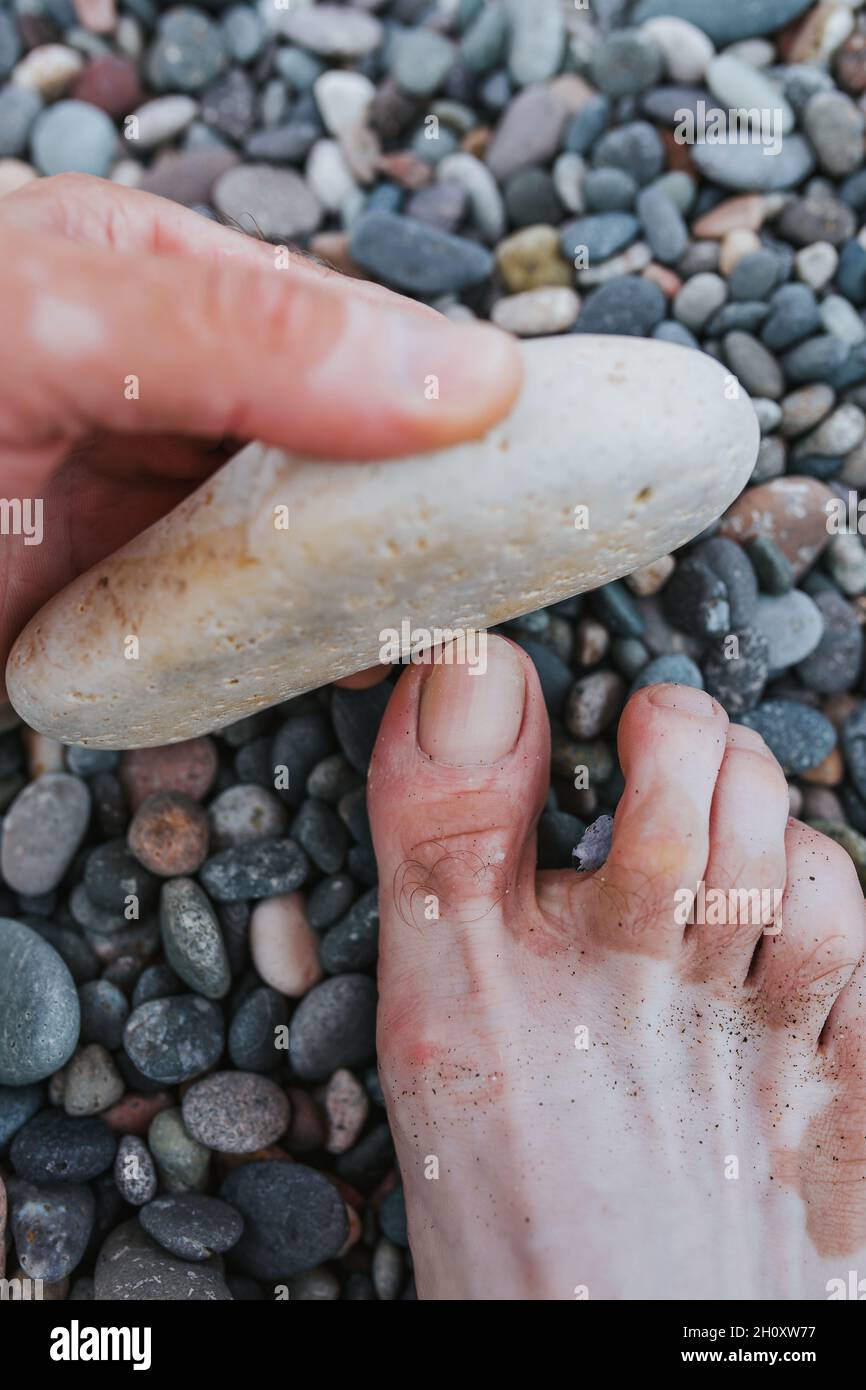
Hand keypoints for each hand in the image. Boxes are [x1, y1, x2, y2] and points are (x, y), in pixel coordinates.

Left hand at [0, 174, 521, 703]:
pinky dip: (306, 644)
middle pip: (338, 429)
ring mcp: (152, 500)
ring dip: (374, 576)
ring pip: (306, 534)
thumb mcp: (58, 331)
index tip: (531, 446)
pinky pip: (249, 624)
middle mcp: (169, 383)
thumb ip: (244, 336)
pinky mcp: (137, 604)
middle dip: (415, 488)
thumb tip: (471, 375)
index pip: (338, 315)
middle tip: (503, 544)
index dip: (437, 377)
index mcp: (156, 272)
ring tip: (451, 606)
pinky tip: (357, 654)